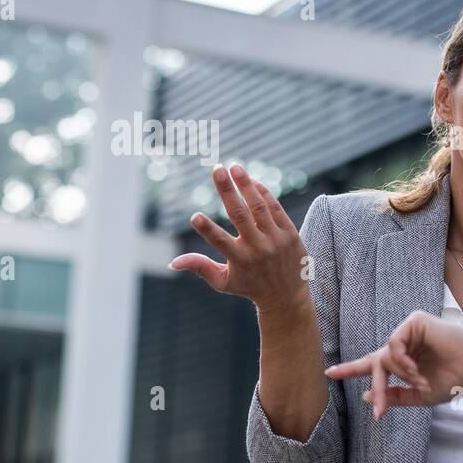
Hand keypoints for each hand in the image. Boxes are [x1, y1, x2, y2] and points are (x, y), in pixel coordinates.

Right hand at [168, 164, 311, 316]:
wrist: (288, 296)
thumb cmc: (250, 286)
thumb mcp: (223, 282)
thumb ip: (200, 267)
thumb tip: (172, 262)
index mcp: (239, 260)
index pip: (220, 242)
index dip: (207, 229)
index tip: (194, 216)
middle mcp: (258, 248)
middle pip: (240, 215)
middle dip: (227, 191)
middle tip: (216, 169)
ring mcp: (276, 240)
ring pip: (259, 208)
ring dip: (246, 185)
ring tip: (234, 167)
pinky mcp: (290, 234)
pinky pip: (275, 209)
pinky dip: (264, 194)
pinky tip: (252, 181)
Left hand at [323, 311, 462, 417]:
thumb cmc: (454, 381)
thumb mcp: (420, 395)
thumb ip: (395, 396)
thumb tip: (367, 396)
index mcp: (405, 360)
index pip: (373, 364)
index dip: (352, 369)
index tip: (330, 373)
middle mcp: (405, 344)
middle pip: (376, 362)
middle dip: (378, 386)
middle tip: (381, 409)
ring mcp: (409, 331)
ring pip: (385, 355)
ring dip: (399, 374)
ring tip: (419, 382)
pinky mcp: (415, 321)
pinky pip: (393, 344)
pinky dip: (402, 361)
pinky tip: (416, 370)